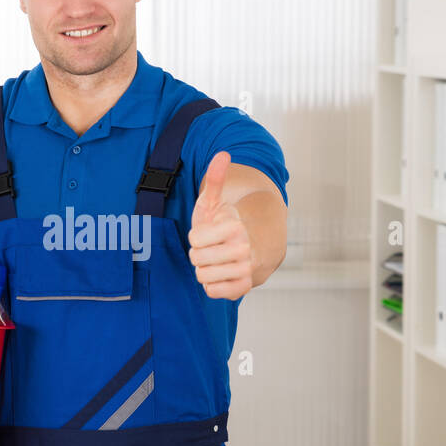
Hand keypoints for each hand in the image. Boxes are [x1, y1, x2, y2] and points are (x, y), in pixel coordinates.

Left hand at [188, 150, 253, 299]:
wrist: (250, 251)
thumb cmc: (224, 226)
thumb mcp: (216, 202)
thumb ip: (216, 179)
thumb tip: (223, 153)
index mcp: (235, 227)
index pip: (195, 239)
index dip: (196, 237)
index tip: (208, 233)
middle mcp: (243, 249)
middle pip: (196, 258)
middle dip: (199, 254)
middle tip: (211, 249)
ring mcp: (244, 270)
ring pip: (202, 276)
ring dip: (204, 270)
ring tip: (215, 262)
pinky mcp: (242, 289)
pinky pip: (211, 291)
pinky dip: (211, 285)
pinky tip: (221, 275)